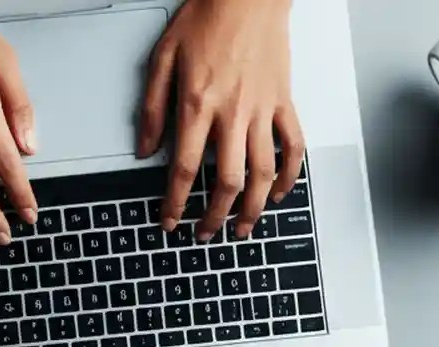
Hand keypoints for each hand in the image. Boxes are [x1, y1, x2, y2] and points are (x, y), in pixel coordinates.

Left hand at [138, 0, 304, 241]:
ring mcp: (262, 110)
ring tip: (242, 228)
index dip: (176, 203)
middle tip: (205, 233)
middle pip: (226, 181)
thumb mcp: (162, 58)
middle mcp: (232, 113)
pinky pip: (293, 146)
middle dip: (214, 216)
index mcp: (198, 104)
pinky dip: (288, 176)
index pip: (184, 169)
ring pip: (262, 173)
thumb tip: (145, 149)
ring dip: (252, 208)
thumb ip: (152, 107)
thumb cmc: (206, 17)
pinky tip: (277, 193)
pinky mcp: (283, 102)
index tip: (170, 222)